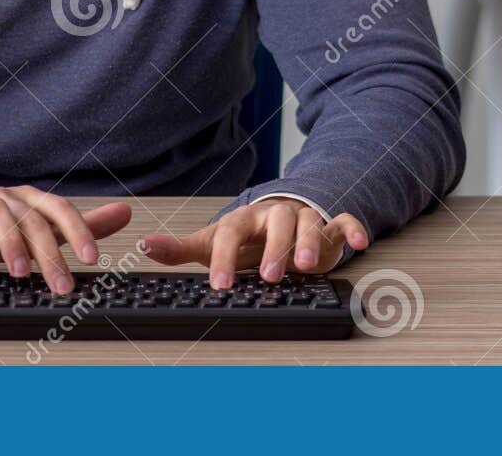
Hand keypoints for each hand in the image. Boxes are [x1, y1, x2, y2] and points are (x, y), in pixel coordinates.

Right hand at [0, 185, 131, 293]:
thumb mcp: (40, 231)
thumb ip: (80, 226)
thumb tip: (125, 213)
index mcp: (31, 201)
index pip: (60, 210)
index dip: (78, 231)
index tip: (92, 260)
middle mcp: (7, 198)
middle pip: (33, 219)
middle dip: (49, 254)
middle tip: (62, 285)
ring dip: (12, 243)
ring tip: (21, 272)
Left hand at [139, 197, 368, 288]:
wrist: (277, 221)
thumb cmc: (244, 238)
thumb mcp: (211, 243)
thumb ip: (179, 248)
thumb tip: (143, 246)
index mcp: (244, 219)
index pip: (232, 233)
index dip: (225, 259)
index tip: (220, 285)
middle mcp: (274, 215)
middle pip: (275, 224)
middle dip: (273, 249)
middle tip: (268, 276)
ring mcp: (302, 217)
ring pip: (307, 222)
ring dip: (307, 242)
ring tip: (304, 267)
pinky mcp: (327, 225)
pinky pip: (342, 220)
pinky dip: (352, 228)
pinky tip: (358, 242)